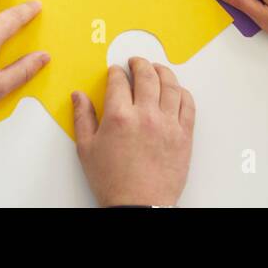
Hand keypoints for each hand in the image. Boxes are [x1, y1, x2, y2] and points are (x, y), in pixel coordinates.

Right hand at [73, 58, 193, 206]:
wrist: (139, 206)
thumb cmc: (113, 182)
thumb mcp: (87, 149)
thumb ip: (83, 117)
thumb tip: (79, 96)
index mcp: (119, 117)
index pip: (119, 81)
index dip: (116, 71)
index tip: (115, 71)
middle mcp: (146, 115)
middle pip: (147, 76)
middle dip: (140, 63)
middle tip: (136, 62)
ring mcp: (168, 124)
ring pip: (171, 85)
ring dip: (163, 72)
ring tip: (157, 69)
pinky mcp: (184, 135)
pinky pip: (188, 105)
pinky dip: (182, 93)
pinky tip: (176, 91)